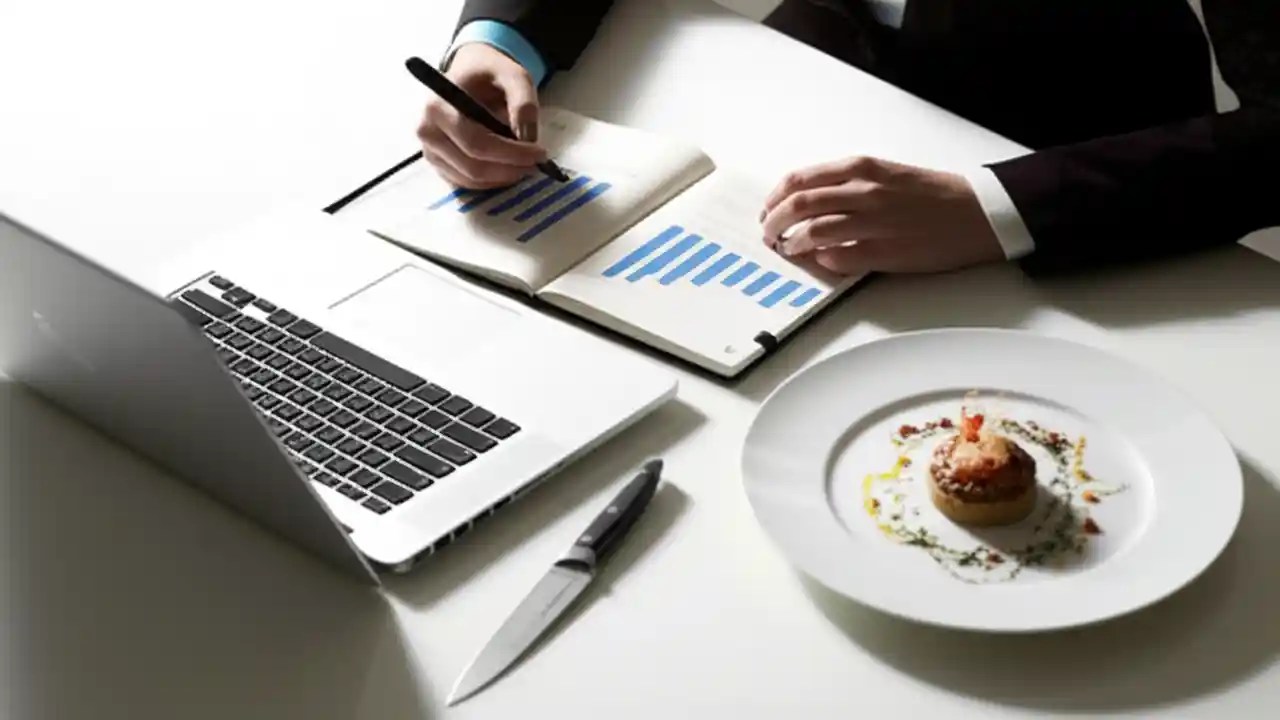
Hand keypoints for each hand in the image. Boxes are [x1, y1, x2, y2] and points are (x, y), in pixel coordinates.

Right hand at [416, 44, 547, 188]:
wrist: (469, 74)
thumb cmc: (490, 74)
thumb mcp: (514, 76)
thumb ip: (523, 103)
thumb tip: (526, 140)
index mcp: (438, 106)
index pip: (476, 143)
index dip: (511, 154)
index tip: (539, 154)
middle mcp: (427, 131)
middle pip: (472, 167)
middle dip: (509, 169)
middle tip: (535, 164)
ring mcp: (430, 151)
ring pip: (470, 180)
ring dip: (502, 178)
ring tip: (523, 164)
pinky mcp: (438, 163)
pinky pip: (466, 183)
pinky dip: (491, 181)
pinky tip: (507, 168)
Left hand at [760, 156, 1004, 274]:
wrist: (977, 213)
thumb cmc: (934, 194)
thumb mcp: (886, 174)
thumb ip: (848, 184)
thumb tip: (810, 201)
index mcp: (862, 169)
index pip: (799, 180)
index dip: (775, 198)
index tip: (768, 209)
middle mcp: (863, 192)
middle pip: (797, 206)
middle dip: (773, 222)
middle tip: (769, 233)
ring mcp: (872, 224)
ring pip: (811, 233)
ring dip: (792, 244)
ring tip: (789, 249)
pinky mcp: (883, 253)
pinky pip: (836, 259)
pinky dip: (821, 261)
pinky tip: (821, 260)